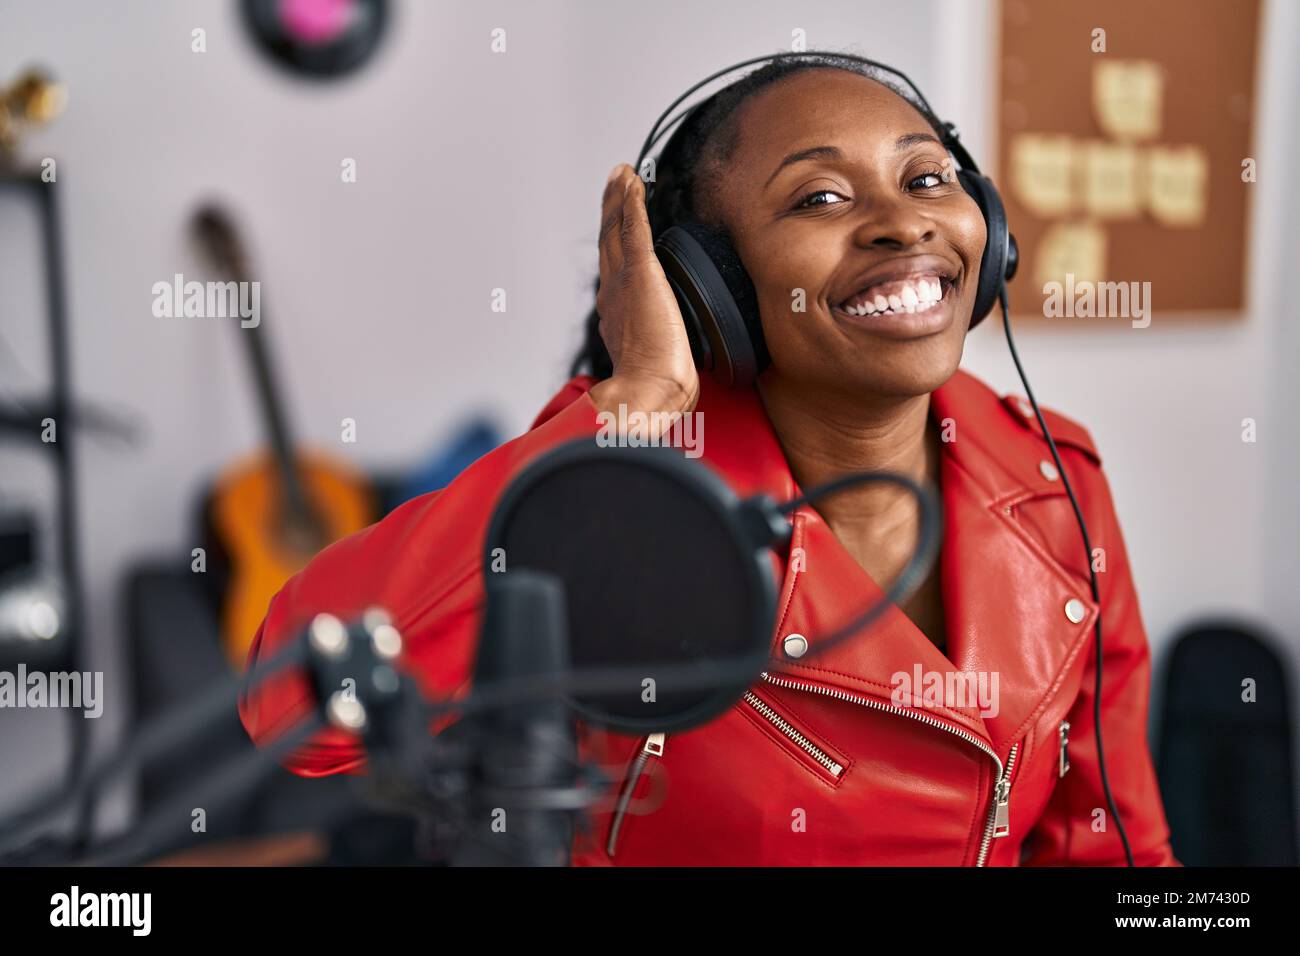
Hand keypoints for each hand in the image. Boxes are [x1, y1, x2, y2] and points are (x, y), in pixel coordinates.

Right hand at [588, 164, 699, 423]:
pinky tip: (629, 180)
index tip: (618, 230)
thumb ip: (662, 354)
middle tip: (613, 185)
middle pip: (610, 244)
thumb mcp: (660, 365)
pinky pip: (632, 228)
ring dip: (617, 199)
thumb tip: (676, 365)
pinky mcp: (639, 273)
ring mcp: (623, 283)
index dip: (616, 248)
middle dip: (611, 213)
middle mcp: (613, 296)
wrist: (650, 390)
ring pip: (616, 231)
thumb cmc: (659, 388)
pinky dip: (629, 202)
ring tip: (620, 174)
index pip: (616, 273)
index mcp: (618, 317)